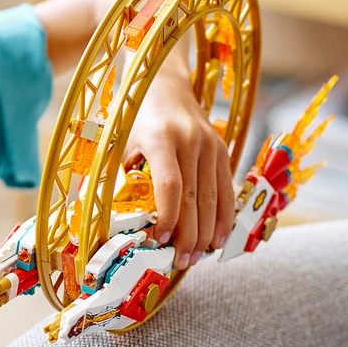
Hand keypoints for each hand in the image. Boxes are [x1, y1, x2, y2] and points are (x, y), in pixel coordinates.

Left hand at [124, 65, 235, 270]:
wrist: (166, 85)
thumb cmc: (137, 119)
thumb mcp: (123, 143)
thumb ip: (125, 178)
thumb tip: (121, 221)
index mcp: (161, 137)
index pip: (170, 185)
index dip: (168, 216)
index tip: (161, 241)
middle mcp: (191, 140)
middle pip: (195, 197)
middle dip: (190, 234)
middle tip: (182, 261)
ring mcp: (211, 144)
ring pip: (214, 197)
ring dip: (208, 231)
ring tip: (199, 256)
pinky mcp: (222, 149)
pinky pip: (226, 189)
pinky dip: (223, 216)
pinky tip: (218, 237)